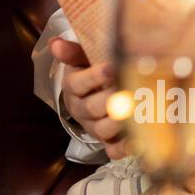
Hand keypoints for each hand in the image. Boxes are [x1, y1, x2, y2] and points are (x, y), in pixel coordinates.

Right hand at [49, 38, 127, 157]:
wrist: (90, 96)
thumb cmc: (89, 72)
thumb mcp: (81, 58)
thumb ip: (73, 51)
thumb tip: (56, 44)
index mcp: (73, 87)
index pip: (78, 83)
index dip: (94, 77)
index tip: (111, 66)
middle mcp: (81, 109)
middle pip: (91, 108)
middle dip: (111, 99)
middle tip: (130, 90)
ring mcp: (94, 127)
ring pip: (102, 129)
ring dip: (119, 122)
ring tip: (137, 111)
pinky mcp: (107, 141)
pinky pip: (112, 149)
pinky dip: (125, 148)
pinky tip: (139, 140)